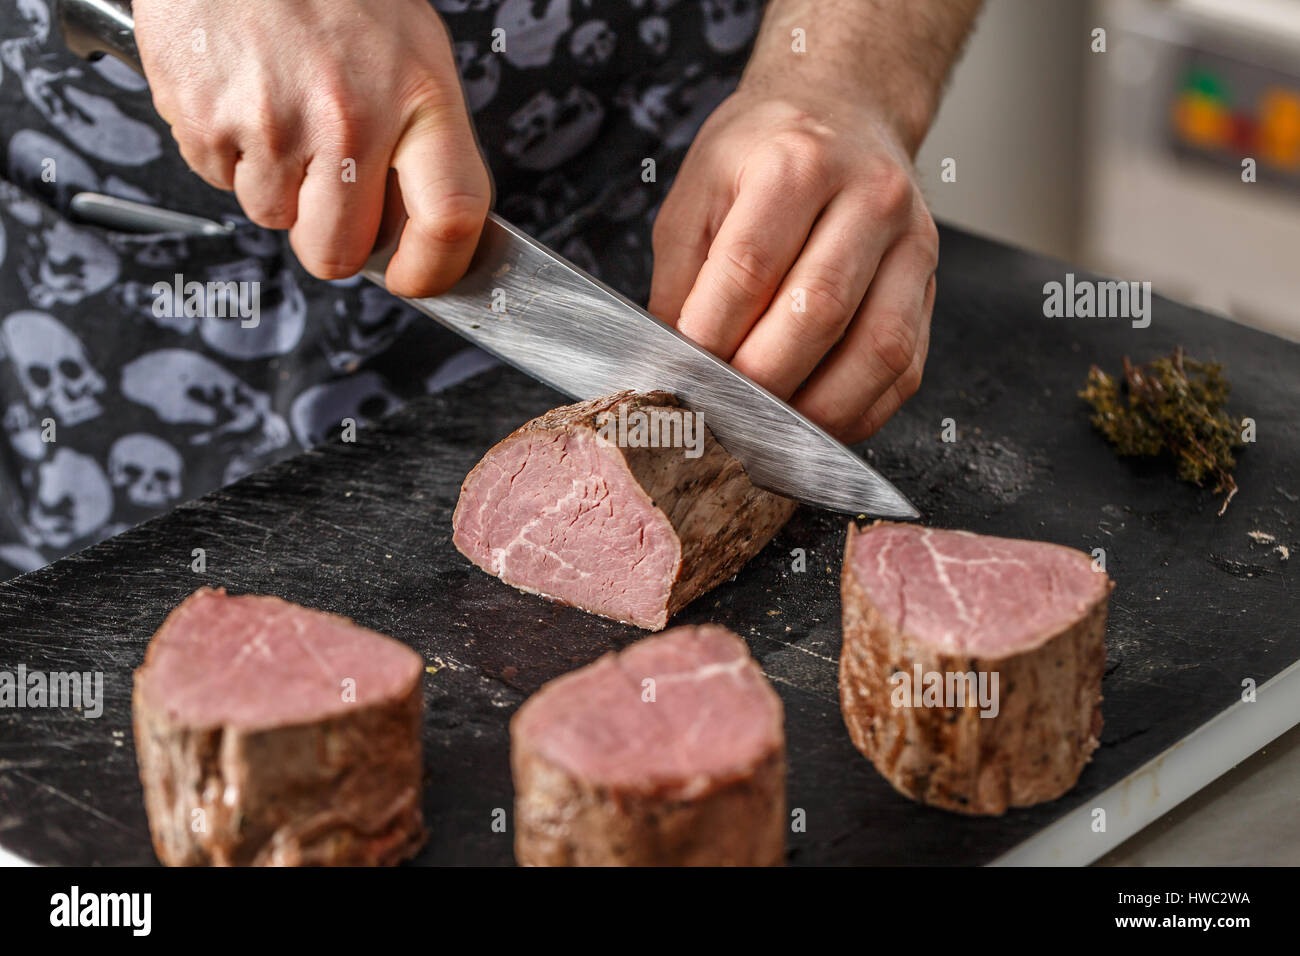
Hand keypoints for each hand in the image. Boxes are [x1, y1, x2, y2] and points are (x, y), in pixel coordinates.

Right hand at [135, 0, 490, 296]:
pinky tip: (244, 98)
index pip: (452, 217)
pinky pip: (220, 180)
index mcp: (418, 98)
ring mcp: (274, 124)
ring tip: (281, 112)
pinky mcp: (207, 122)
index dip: (435, 269)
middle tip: (329, 196)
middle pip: (341, 251)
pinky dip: (230, 153)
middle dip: (332, 241)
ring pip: (274, 219)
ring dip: (277, 187)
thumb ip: (421, 142)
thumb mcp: (411, 52)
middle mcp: (350, 117)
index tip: (418, 279)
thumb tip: (413, 230)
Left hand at [648, 89, 937, 443]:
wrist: (843, 111)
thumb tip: (671, 362)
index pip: (750, 267)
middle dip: (759, 379)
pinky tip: (815, 423)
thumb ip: (681, 277)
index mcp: (798, 163)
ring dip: (816, 409)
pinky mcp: (929, 287)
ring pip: (875, 350)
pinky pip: (904, 370)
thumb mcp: (699, 191)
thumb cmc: (763, 156)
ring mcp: (912, 244)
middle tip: (719, 408)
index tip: (680, 369)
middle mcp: (869, 198)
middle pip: (817, 312)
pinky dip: (858, 412)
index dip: (710, 333)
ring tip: (767, 430)